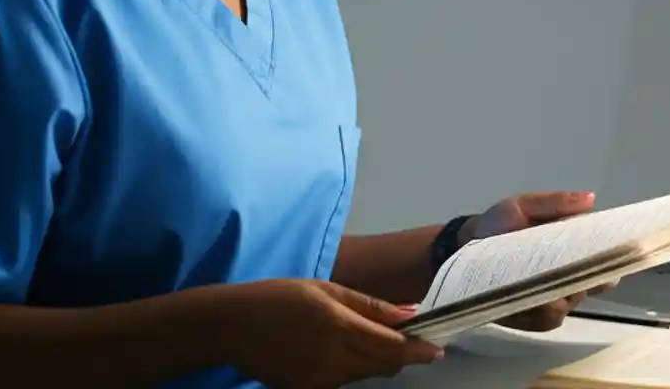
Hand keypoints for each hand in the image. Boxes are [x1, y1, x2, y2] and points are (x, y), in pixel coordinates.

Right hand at [224, 279, 442, 388]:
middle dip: (402, 356)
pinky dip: (354, 368)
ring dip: (378, 361)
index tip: (437, 348)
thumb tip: (409, 315)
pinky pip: (344, 381)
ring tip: (373, 341)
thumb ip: (369, 305)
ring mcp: (321, 378)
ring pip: (366, 375)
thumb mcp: (326, 290)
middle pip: (384, 365)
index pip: (392, 347)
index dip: (419, 350)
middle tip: (410, 341)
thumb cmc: (279, 297)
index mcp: (340, 326)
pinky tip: (344, 351)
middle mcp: (334, 357)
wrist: (232, 326)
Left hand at [460, 192, 619, 331]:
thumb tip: (590, 199)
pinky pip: (545, 320)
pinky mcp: (532, 319)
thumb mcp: (522, 206)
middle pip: (588, 287)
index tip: (606, 260)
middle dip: (580, 279)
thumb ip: (555, 203)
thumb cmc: (498, 225)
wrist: (462, 248)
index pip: (604, 263)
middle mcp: (568, 280)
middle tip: (561, 267)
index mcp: (572, 251)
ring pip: (567, 305)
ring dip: (556, 294)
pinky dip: (536, 309)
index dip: (610, 263)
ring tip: (535, 278)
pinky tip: (523, 296)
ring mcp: (551, 302)